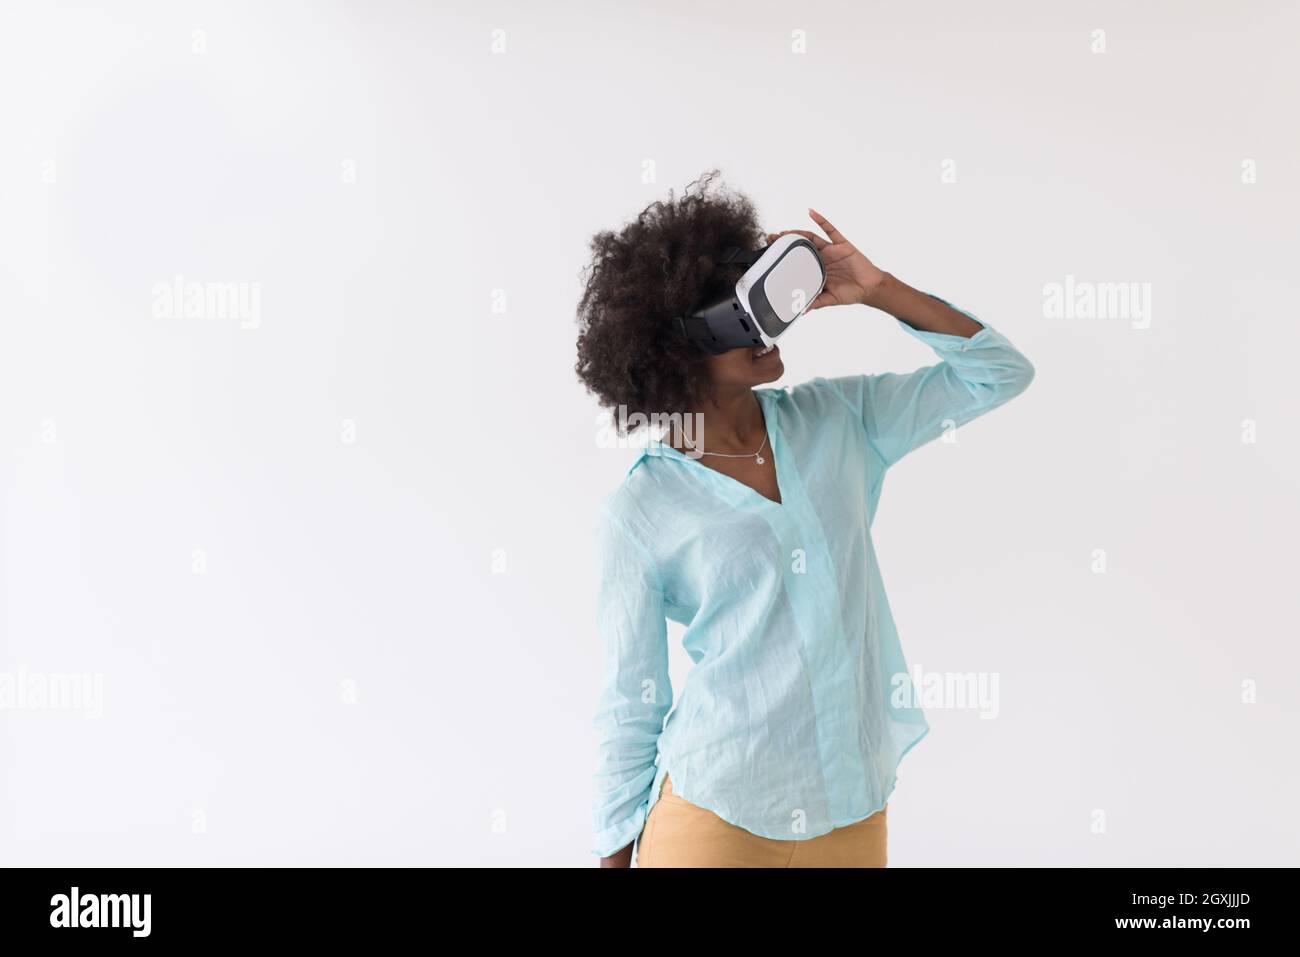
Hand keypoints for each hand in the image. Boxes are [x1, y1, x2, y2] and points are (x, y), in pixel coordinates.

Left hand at [766, 209, 887, 309]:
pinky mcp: (841, 244)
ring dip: (797, 232)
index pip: (798, 260)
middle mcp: (822, 258)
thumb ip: (816, 302)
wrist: (870, 288)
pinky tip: (811, 212)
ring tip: (784, 231)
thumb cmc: (851, 293)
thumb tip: (801, 311)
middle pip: (801, 246)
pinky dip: (821, 220)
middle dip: (786, 242)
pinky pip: (830, 230)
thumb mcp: (830, 299)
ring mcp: (831, 250)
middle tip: (771, 239)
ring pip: (811, 238)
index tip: (771, 254)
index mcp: (818, 270)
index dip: (786, 256)